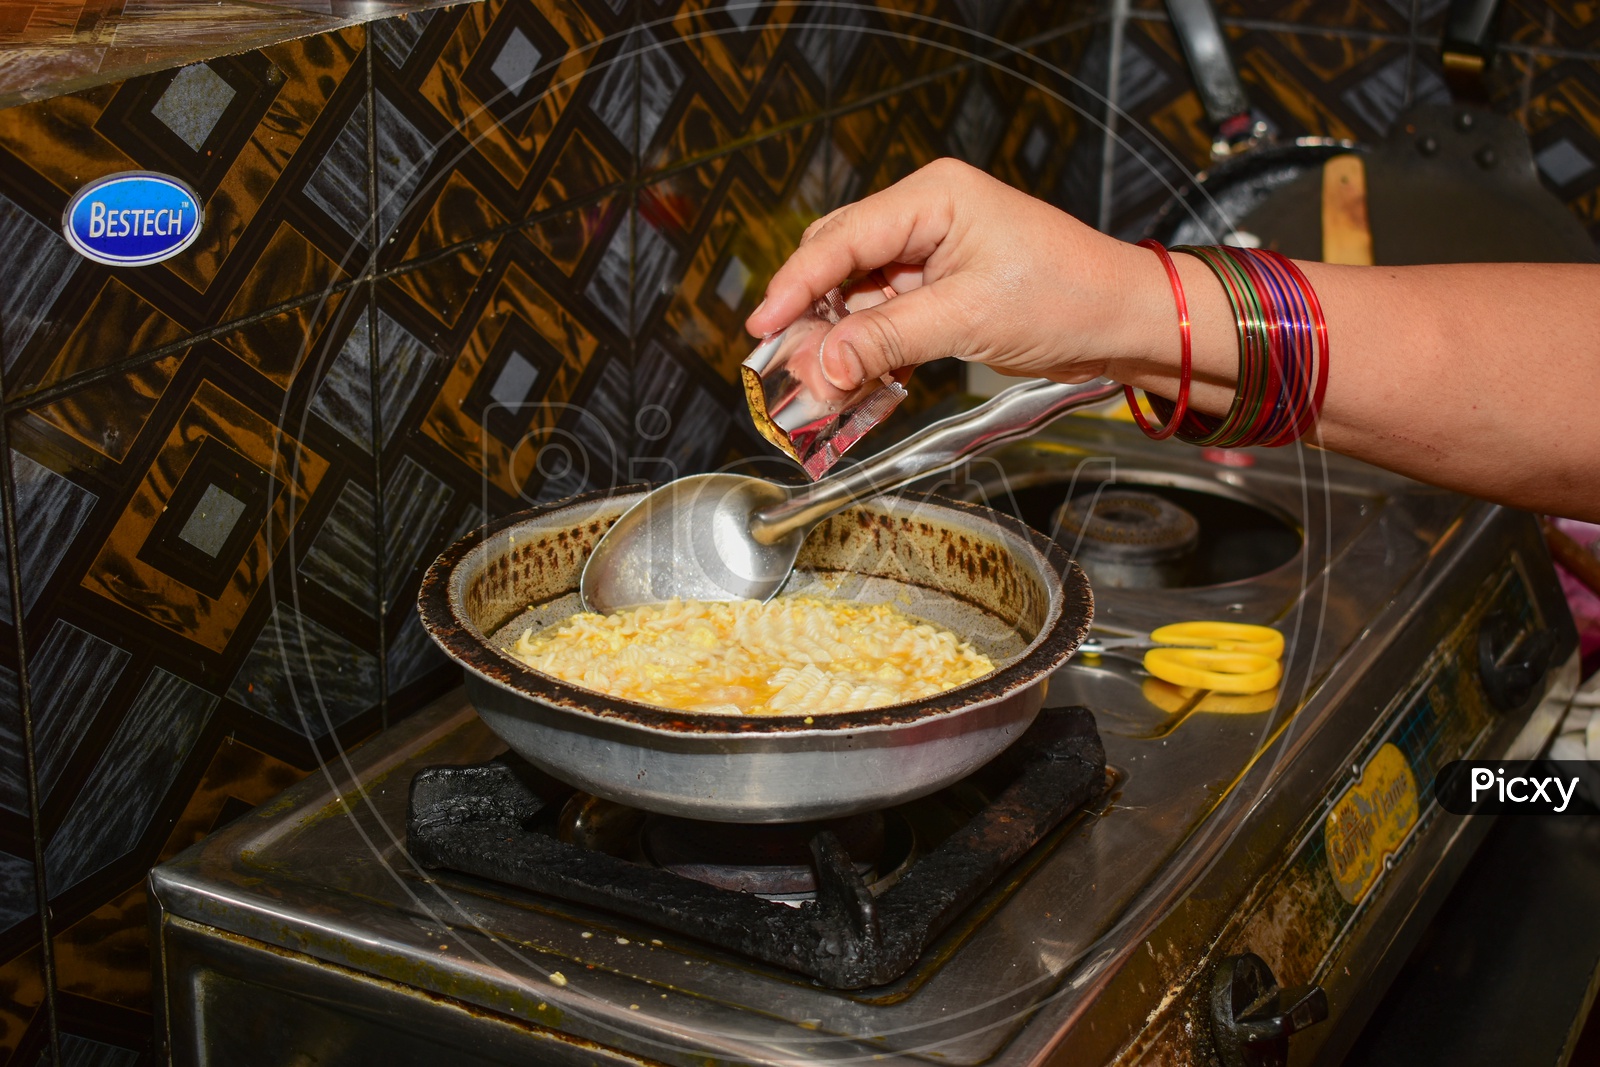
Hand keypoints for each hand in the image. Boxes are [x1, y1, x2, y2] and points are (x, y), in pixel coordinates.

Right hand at [745, 158, 1166, 390]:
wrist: (1124, 321)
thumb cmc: (1068, 296)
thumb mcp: (968, 318)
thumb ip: (887, 339)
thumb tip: (821, 366)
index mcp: (933, 198)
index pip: (841, 239)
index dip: (795, 285)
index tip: (762, 327)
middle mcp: (926, 217)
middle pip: (839, 264)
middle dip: (812, 319)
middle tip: (789, 368)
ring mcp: (932, 254)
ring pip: (858, 297)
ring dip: (839, 342)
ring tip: (821, 387)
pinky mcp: (942, 290)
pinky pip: (886, 318)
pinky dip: (868, 350)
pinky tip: (854, 381)